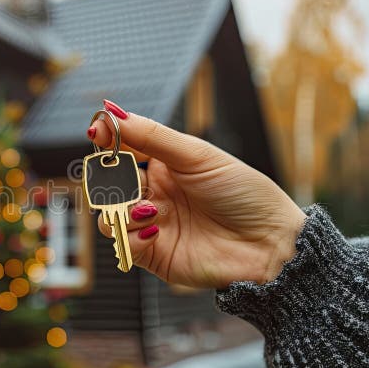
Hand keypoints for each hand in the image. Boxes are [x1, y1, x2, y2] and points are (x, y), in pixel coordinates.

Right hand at [88, 100, 305, 288]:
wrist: (271, 243)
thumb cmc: (245, 194)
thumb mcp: (197, 156)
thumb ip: (152, 136)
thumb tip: (113, 113)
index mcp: (163, 166)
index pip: (121, 150)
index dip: (106, 140)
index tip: (97, 131)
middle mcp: (153, 194)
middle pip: (109, 183)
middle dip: (109, 178)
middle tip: (123, 178)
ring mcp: (150, 224)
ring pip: (108, 214)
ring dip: (121, 209)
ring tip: (148, 210)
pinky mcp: (152, 254)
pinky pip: (123, 244)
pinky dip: (131, 235)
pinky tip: (156, 231)